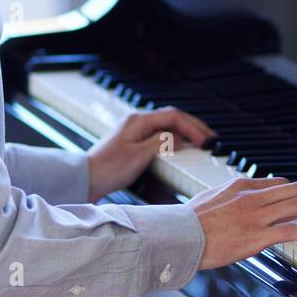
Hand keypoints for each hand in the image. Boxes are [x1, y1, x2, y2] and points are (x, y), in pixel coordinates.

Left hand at [86, 107, 214, 201]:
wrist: (86, 179)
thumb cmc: (108, 168)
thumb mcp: (138, 156)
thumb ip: (161, 144)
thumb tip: (180, 138)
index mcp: (139, 120)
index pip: (174, 116)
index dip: (193, 127)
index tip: (206, 141)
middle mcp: (137, 122)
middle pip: (172, 118)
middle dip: (193, 127)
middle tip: (211, 139)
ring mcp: (135, 131)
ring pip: (167, 126)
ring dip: (185, 132)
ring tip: (201, 142)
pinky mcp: (134, 142)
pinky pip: (160, 135)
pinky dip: (175, 139)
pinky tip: (182, 147)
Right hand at [189, 177, 296, 269]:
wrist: (178, 235)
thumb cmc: (190, 223)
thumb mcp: (213, 200)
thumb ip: (231, 199)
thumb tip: (241, 203)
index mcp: (242, 186)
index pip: (280, 183)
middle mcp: (252, 196)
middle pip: (296, 190)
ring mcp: (255, 215)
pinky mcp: (256, 236)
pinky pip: (292, 230)